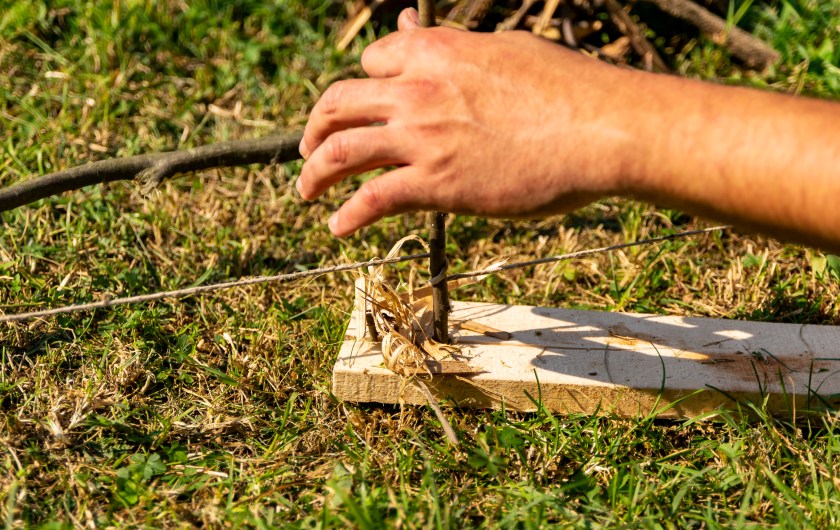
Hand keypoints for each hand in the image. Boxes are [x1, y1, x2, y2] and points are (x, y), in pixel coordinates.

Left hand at [296, 8, 635, 235]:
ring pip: (340, 151)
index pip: (373, 61)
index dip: (364, 83)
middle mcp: (418, 90)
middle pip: (339, 103)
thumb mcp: (506, 50)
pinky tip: (337, 228)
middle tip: (309, 148)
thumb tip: (419, 28)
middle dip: (316, 127)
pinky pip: (373, 200)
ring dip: (313, 173)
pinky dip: (348, 215)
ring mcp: (423, 137)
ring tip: (305, 191)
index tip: (364, 105)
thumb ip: (457, 46)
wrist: (601, 129)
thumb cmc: (569, 89)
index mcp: (437, 51)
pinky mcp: (436, 183)